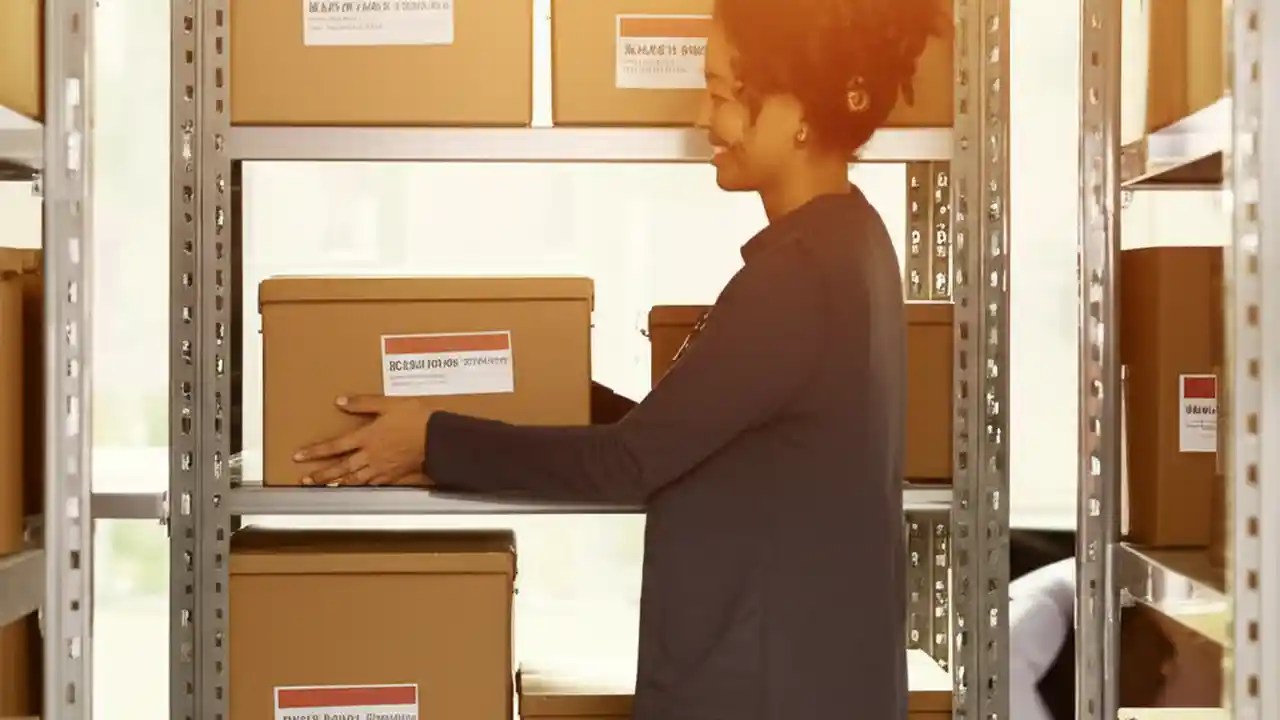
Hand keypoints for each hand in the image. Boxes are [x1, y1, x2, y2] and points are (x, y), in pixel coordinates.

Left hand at [293, 395, 434, 486]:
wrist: (438, 438)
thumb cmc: (416, 418)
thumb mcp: (389, 404)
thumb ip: (363, 403)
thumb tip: (340, 401)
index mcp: (366, 436)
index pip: (335, 446)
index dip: (315, 451)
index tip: (299, 457)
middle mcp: (370, 455)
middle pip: (340, 467)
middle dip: (321, 474)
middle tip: (305, 480)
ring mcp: (381, 468)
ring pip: (354, 479)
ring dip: (337, 483)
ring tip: (324, 488)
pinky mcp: (393, 476)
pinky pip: (372, 484)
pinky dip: (360, 487)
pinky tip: (356, 488)